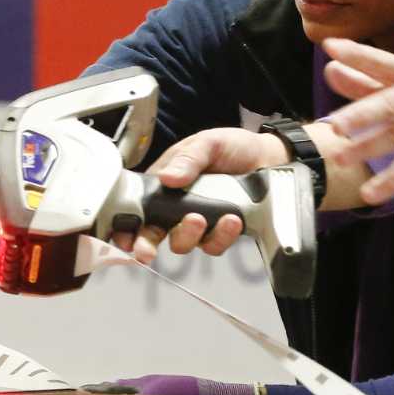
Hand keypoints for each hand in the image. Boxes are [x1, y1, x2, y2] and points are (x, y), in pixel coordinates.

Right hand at [116, 127, 284, 263]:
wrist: (269, 159)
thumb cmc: (234, 147)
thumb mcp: (208, 143)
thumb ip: (188, 158)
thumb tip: (168, 177)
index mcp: (164, 183)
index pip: (137, 206)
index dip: (125, 226)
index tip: (124, 238)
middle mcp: (176, 206)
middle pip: (153, 234)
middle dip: (147, 245)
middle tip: (147, 251)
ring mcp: (198, 222)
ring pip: (183, 243)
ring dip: (188, 235)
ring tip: (201, 218)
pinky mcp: (220, 232)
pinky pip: (213, 245)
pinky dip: (221, 235)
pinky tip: (231, 219)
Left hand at [320, 38, 393, 201]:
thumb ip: (370, 77)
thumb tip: (331, 68)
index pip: (381, 62)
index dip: (356, 55)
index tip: (330, 48)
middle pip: (386, 105)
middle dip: (360, 114)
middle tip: (336, 126)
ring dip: (367, 148)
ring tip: (341, 159)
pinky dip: (392, 181)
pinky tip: (372, 193)